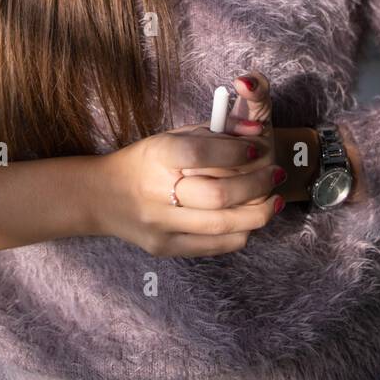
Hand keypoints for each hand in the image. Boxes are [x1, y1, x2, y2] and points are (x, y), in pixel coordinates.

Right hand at [98, 85, 284, 256]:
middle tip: (276, 173)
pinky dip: (241, 231)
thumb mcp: (169, 136)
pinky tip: (252, 219)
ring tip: (275, 199)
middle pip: (218, 194)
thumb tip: (255, 131)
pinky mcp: (166, 248)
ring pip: (223, 225)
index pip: (200, 153)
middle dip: (257, 184)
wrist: (102, 197)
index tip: (257, 146)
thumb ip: (212, 132)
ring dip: (258, 212)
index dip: (234, 150)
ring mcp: (161, 225)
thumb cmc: (144, 161)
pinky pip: (216, 245)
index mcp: (156, 156)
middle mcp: (157, 192)